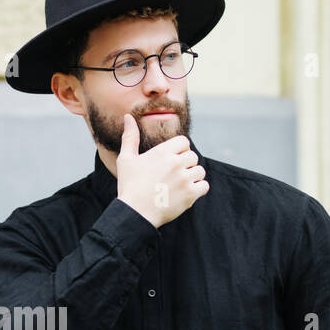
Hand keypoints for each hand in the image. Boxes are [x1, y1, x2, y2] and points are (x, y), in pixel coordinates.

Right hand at [115, 113, 208, 229]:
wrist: (134, 213)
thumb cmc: (129, 186)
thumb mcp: (126, 159)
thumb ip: (130, 137)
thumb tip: (128, 116)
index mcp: (162, 152)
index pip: (184, 142)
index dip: (179, 150)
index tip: (171, 161)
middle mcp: (176, 163)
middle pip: (192, 156)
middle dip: (185, 165)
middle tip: (173, 176)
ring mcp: (184, 179)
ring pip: (200, 171)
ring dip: (192, 177)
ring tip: (179, 185)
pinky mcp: (190, 194)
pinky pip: (204, 186)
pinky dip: (197, 189)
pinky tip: (185, 193)